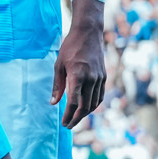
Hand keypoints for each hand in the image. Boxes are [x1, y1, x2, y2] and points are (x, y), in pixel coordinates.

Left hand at [57, 0, 108, 129]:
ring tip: (76, 119)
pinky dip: (93, 105)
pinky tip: (86, 108)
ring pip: (94, 103)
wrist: (88, 33)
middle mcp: (91, 79)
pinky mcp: (104, 77)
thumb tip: (53, 103)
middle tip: (68, 125)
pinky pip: (100, 96)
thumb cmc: (70, 48)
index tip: (64, 123)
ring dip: (85, 114)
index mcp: (78, 76)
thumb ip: (57, 85)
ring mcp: (99, 78)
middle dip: (76, 118)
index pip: (74, 102)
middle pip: (85, 106)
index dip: (69, 115)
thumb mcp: (58, 65)